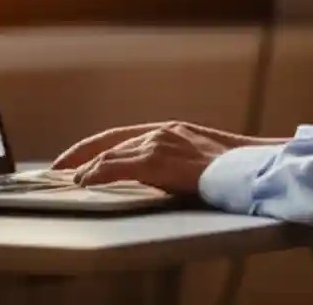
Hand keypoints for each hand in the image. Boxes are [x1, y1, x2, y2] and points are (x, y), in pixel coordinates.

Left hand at [71, 122, 229, 194]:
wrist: (253, 167)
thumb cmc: (236, 168)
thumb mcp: (200, 158)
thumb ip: (175, 161)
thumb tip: (158, 178)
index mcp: (170, 129)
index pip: (121, 135)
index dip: (94, 146)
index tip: (75, 158)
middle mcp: (161, 130)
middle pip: (110, 141)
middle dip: (82, 154)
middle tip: (59, 168)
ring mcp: (160, 143)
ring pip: (111, 153)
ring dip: (87, 168)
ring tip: (70, 181)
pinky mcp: (159, 160)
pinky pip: (118, 166)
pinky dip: (97, 173)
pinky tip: (84, 182)